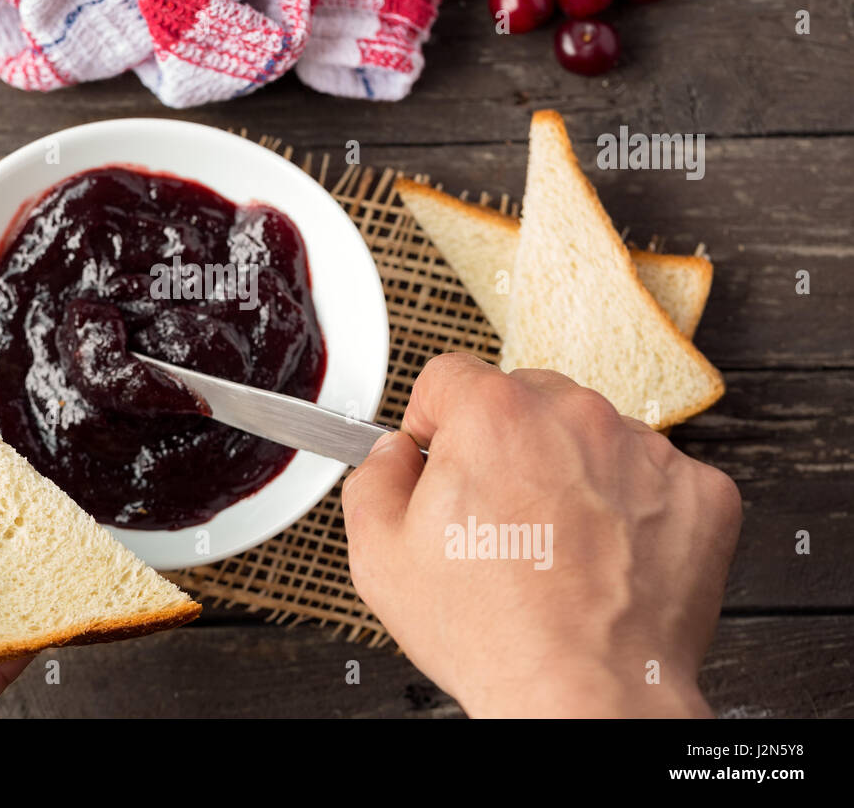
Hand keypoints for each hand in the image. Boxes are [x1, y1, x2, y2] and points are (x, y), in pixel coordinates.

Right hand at [343, 353, 740, 717]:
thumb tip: (395, 455)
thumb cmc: (493, 633)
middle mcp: (576, 415)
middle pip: (525, 399)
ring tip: (556, 547)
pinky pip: (654, 477)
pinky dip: (633, 508)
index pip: (449, 376)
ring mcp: (647, 451)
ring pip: (592, 435)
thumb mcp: (379, 555)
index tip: (440, 458)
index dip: (434, 422)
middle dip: (505, 445)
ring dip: (572, 471)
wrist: (587, 697)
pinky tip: (607, 558)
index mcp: (494, 413)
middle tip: (497, 517)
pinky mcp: (700, 493)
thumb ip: (373, 479)